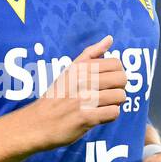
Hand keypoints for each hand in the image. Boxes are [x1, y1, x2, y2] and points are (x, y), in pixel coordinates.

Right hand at [24, 35, 127, 150]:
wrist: (38, 123)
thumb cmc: (56, 96)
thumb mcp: (69, 70)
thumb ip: (91, 54)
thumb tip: (110, 38)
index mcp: (80, 68)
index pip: (116, 63)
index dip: (117, 73)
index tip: (108, 82)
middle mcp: (82, 81)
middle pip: (122, 79)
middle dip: (119, 88)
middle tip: (107, 94)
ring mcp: (84, 99)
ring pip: (120, 96)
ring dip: (114, 103)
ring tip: (102, 106)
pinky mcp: (86, 117)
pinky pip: (113, 113)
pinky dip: (109, 116)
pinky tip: (99, 115)